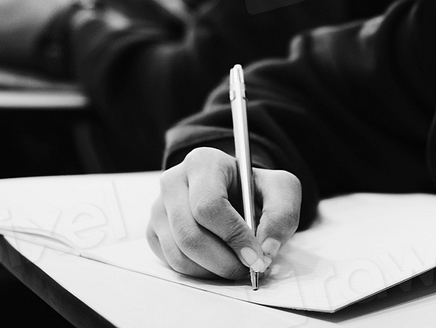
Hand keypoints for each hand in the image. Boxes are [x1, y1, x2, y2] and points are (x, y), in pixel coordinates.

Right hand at [147, 147, 300, 280]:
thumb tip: (267, 248)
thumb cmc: (255, 190)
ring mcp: (159, 207)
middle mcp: (173, 181)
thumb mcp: (281, 190)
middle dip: (224, 261)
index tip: (256, 255)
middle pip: (190, 235)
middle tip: (248, 268)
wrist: (236, 193)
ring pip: (179, 254)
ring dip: (213, 270)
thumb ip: (282, 214)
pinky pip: (172, 263)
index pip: (209, 205)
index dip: (233, 236)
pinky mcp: (153, 231)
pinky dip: (200, 272)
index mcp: (203, 162)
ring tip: (236, 264)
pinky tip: (218, 261)